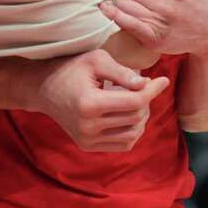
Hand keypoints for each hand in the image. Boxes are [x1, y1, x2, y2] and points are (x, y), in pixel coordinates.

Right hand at [37, 49, 169, 152]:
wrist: (43, 88)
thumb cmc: (71, 69)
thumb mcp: (96, 60)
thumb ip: (122, 72)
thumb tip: (146, 84)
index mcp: (89, 104)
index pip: (134, 102)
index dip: (153, 90)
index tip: (163, 80)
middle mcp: (87, 127)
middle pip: (135, 118)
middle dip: (146, 101)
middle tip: (142, 86)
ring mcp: (87, 140)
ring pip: (133, 134)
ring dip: (141, 117)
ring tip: (134, 99)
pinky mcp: (87, 146)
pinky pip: (123, 144)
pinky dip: (132, 131)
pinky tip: (128, 114)